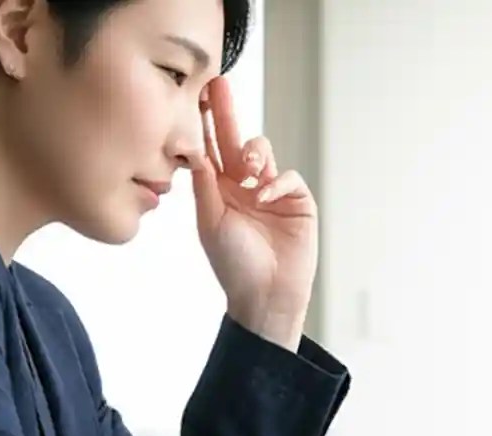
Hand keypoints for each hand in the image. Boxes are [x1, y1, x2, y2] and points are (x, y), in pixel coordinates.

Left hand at [191, 77, 317, 351]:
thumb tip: (194, 149)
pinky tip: (265, 195)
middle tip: (218, 83)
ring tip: (248, 169)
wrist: (264, 296)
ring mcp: (273, 192)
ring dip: (255, 152)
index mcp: (221, 190)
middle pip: (237, 139)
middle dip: (228, 111)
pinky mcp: (297, 202)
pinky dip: (277, 182)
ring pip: (264, 152)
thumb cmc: (233, 265)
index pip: (212, 149)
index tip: (194, 95)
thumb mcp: (210, 222)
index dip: (205, 123)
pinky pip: (289, 178)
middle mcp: (246, 185)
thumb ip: (205, 185)